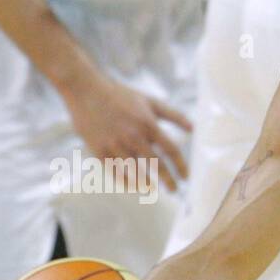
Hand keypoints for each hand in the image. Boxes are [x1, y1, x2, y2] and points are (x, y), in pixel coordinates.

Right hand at [57, 70, 190, 190]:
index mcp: (148, 124)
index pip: (171, 150)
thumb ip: (174, 115)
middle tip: (174, 190)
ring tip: (152, 189)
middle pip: (156, 164)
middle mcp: (133, 135)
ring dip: (146, 182)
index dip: (181, 166)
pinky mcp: (99, 149)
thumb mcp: (150, 101)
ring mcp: (115, 143)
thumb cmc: (120, 95)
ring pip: (135, 171)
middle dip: (168, 180)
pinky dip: (125, 181)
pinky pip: (115, 171)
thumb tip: (194, 129)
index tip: (186, 177)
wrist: (85, 89)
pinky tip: (132, 185)